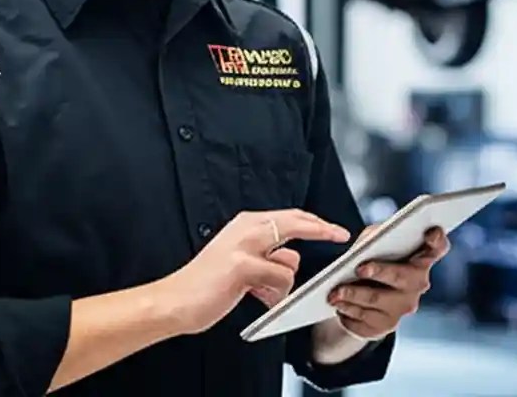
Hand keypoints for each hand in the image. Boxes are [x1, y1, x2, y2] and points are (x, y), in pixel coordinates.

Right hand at [155, 209, 350, 335]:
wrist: (176, 300)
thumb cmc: (207, 284)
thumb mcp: (241, 261)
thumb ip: (267, 256)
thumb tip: (291, 261)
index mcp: (245, 224)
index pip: (289, 216)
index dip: (315, 222)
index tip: (336, 229)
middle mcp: (246, 228)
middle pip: (296, 222)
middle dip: (322, 229)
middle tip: (340, 235)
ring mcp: (244, 245)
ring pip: (290, 261)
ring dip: (282, 284)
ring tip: (259, 292)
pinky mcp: (242, 266)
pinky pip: (278, 280)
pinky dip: (273, 295)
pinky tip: (256, 298)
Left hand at [325, 226, 449, 339]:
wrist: (364, 299)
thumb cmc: (373, 262)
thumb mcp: (374, 243)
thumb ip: (375, 236)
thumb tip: (369, 240)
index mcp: (419, 259)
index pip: (437, 247)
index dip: (437, 240)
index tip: (430, 232)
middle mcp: (417, 284)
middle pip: (401, 277)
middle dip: (380, 272)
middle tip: (360, 269)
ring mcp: (403, 307)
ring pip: (377, 301)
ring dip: (354, 295)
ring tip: (335, 292)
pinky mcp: (385, 325)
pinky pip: (365, 320)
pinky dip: (348, 311)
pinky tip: (338, 305)